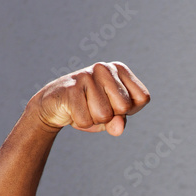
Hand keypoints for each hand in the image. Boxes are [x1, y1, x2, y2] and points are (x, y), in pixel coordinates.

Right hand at [26, 62, 149, 135]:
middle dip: (111, 115)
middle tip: (95, 107)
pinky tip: (72, 110)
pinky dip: (80, 122)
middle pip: (124, 106)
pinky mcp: (70, 88)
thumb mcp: (109, 117)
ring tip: (83, 108)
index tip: (114, 105)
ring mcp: (86, 75)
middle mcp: (104, 68)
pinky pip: (86, 119)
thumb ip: (119, 122)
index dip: (130, 110)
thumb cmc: (87, 109)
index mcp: (119, 69)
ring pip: (104, 115)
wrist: (53, 106)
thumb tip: (118, 128)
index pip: (143, 98)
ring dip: (93, 119)